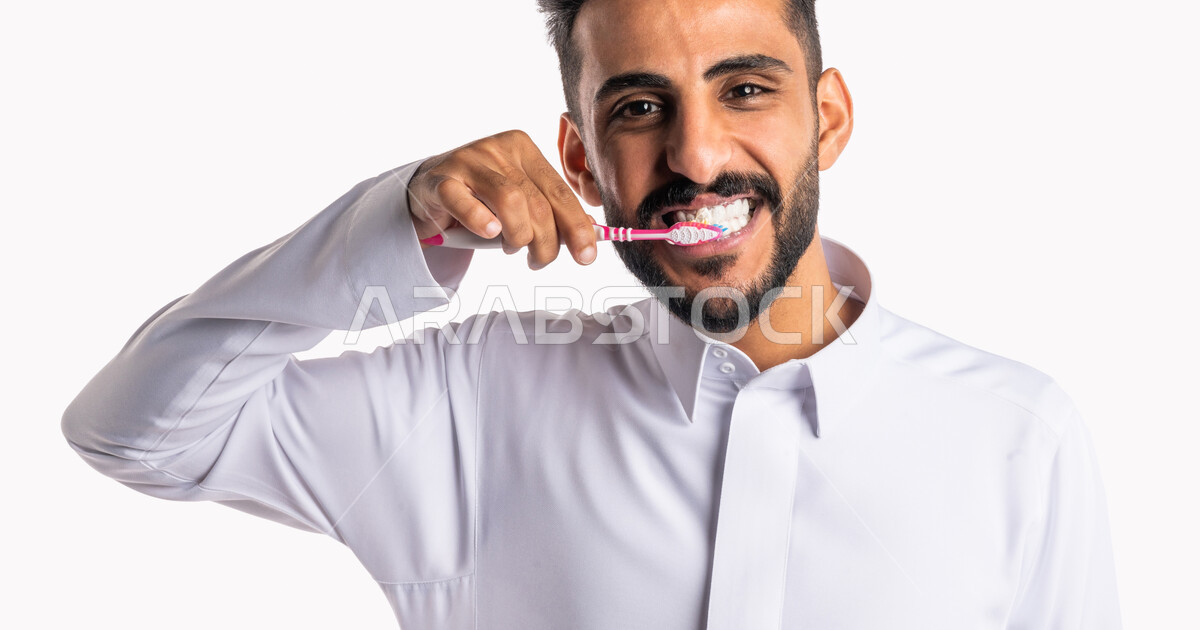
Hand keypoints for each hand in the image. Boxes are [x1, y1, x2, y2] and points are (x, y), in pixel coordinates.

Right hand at [406, 130, 596, 267]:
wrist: (428, 191)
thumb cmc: (480, 199)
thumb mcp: (520, 201)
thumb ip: (551, 212)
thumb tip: (590, 233)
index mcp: (524, 149)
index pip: (560, 192)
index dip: (577, 228)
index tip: (586, 257)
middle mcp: (499, 149)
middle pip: (538, 203)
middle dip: (546, 242)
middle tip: (538, 261)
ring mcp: (468, 161)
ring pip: (510, 201)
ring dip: (517, 236)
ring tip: (510, 248)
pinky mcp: (441, 180)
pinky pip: (464, 202)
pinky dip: (480, 221)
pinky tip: (489, 233)